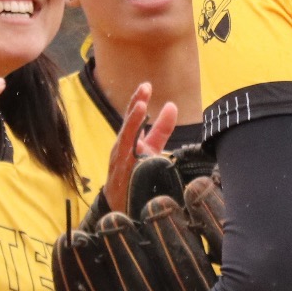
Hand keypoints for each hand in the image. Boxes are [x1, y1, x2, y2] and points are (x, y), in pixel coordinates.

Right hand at [103, 81, 178, 214]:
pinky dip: (130, 149)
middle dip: (135, 105)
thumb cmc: (134, 173)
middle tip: (144, 88)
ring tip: (140, 106)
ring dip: (133, 122)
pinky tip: (137, 141)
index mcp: (129, 138)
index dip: (138, 100)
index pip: (133, 116)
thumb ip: (161, 129)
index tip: (146, 86)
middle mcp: (122, 146)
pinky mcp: (122, 174)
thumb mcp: (150, 148)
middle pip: (128, 122)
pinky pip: (126, 160)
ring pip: (125, 138)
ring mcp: (121, 160)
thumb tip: (172, 105)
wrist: (119, 204)